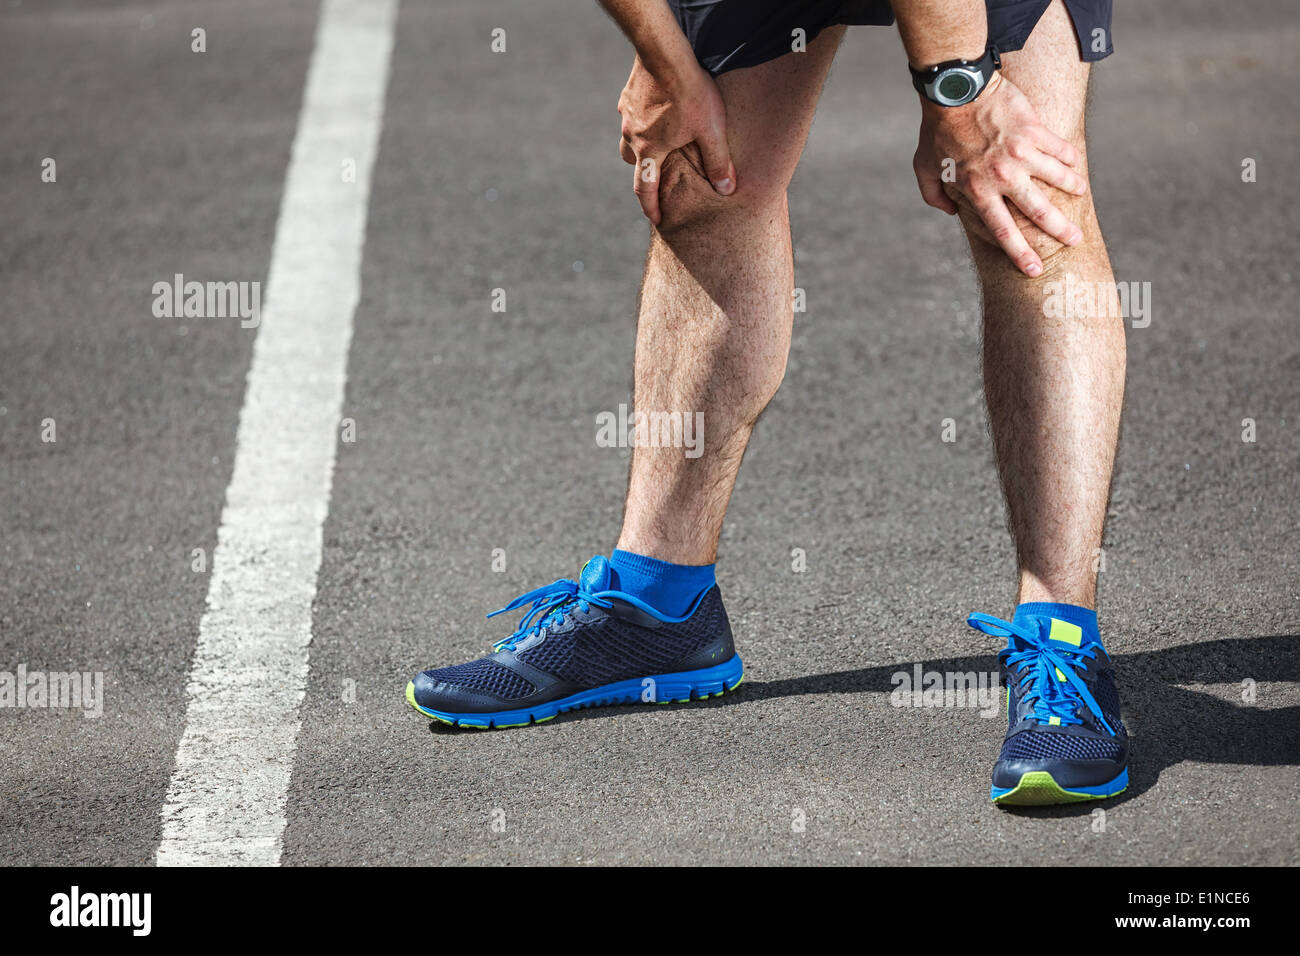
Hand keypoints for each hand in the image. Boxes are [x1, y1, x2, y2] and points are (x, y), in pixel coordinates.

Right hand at [618, 55, 735, 224]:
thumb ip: (718, 162)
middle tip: (655, 177)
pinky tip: (655, 112)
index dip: (651, 207)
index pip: (645, 189)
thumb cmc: (691, 93)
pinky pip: (630, 115)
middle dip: (643, 174)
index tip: (655, 219)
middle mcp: (632, 136)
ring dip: (639, 146)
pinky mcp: (627, 95)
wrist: (666, 53)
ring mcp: (627, 114)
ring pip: (628, 139)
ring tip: (656, 143)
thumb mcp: (711, 131)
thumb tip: (727, 190)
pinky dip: (640, 120)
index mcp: (650, 151)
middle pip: (632, 164)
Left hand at [913, 72, 1088, 276]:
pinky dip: (1070, 159)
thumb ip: (934, 197)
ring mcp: (1021, 153)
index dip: (1020, 253)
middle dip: (1059, 230)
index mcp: (978, 191)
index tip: (1034, 270)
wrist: (956, 90)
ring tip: (1079, 194)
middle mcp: (1003, 176)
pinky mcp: (1034, 130)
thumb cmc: (937, 132)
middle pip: (1039, 211)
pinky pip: (1059, 149)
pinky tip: (1075, 166)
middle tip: (1074, 241)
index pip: (1003, 231)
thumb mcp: (924, 169)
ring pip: (1057, 178)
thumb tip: (951, 213)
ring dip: (1072, 189)